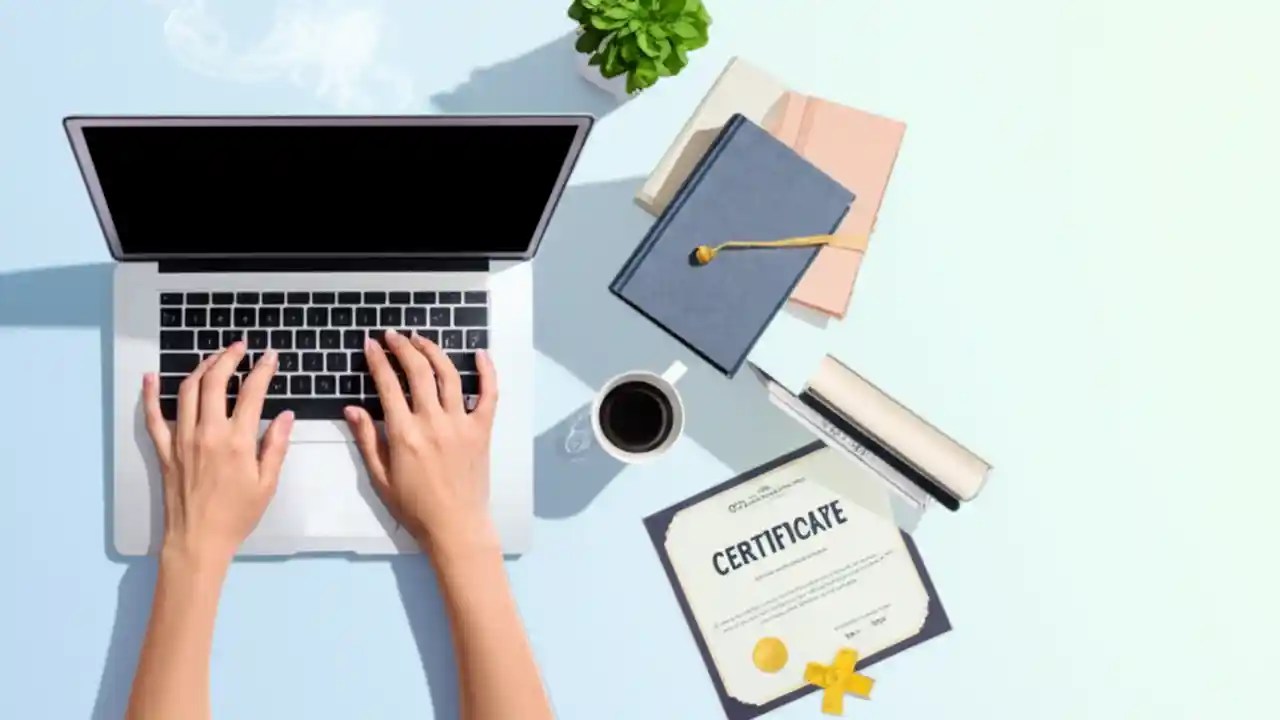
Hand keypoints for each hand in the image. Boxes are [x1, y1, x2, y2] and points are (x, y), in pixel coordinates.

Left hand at [142, 343, 294, 564]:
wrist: (197, 540)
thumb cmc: (237, 516)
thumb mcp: (267, 483)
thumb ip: (277, 445)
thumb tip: (287, 415)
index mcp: (237, 442)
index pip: (252, 393)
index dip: (262, 370)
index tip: (270, 357)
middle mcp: (207, 433)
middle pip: (215, 382)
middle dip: (229, 358)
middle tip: (239, 347)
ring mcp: (182, 439)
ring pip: (187, 391)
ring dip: (201, 368)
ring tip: (213, 358)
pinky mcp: (165, 450)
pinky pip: (153, 416)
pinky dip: (151, 394)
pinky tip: (152, 377)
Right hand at [343, 330, 498, 561]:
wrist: (455, 526)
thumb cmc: (414, 507)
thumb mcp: (381, 477)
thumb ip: (367, 439)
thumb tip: (351, 409)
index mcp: (405, 434)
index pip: (388, 385)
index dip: (377, 360)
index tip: (370, 344)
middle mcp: (434, 422)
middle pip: (418, 371)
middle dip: (402, 347)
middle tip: (393, 336)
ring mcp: (461, 424)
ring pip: (449, 375)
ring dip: (433, 351)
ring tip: (420, 339)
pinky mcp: (482, 430)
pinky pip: (488, 394)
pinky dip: (487, 371)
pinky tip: (480, 353)